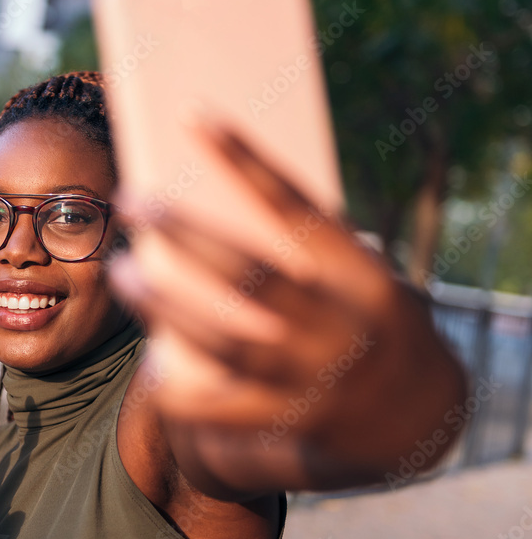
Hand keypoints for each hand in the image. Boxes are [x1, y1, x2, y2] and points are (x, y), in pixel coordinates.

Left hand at [110, 126, 467, 486]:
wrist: (417, 418)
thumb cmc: (367, 322)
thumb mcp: (358, 278)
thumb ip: (304, 250)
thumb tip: (215, 200)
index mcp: (360, 275)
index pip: (298, 205)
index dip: (245, 159)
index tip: (194, 115)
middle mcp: (342, 325)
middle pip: (252, 274)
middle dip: (185, 234)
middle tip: (129, 200)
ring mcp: (317, 379)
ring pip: (226, 342)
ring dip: (164, 306)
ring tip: (120, 270)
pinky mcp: (292, 423)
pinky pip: (223, 410)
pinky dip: (183, 390)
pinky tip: (151, 366)